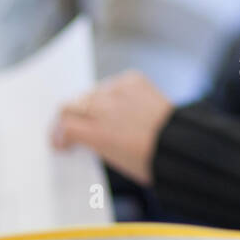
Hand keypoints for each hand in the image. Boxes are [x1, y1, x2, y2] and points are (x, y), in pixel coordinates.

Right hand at [51, 71, 175, 186]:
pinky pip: (113, 83)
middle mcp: (104, 108)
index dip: (58, 134)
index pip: (63, 125)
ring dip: (91, 105)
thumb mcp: (112, 158)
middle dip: (69, 117)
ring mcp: (118, 90)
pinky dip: (113, 93)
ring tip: (103, 118)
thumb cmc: (150, 159)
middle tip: (74, 127)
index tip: (61, 141)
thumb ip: (92, 141)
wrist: (181, 145)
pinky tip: (122, 106)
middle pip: (70, 104)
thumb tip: (82, 134)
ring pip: (90, 92)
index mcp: (97, 133)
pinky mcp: (132, 79)